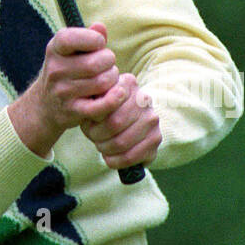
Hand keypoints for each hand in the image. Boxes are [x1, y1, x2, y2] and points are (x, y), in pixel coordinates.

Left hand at [79, 31, 160, 169]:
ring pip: (121, 141)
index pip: (107, 103)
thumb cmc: (99, 112)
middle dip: (97, 135)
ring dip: (105, 149)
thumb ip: (92, 99)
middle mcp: (144, 98)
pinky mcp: (156, 138)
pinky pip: (133, 156)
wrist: (115, 128)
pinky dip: (117, 161)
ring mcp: (152, 118)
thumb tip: (95, 108)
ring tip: (101, 146)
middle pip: (114, 123)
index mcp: (128, 83)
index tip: (88, 123)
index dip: (93, 118)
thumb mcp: (93, 101)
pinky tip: (110, 158)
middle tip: (93, 137)